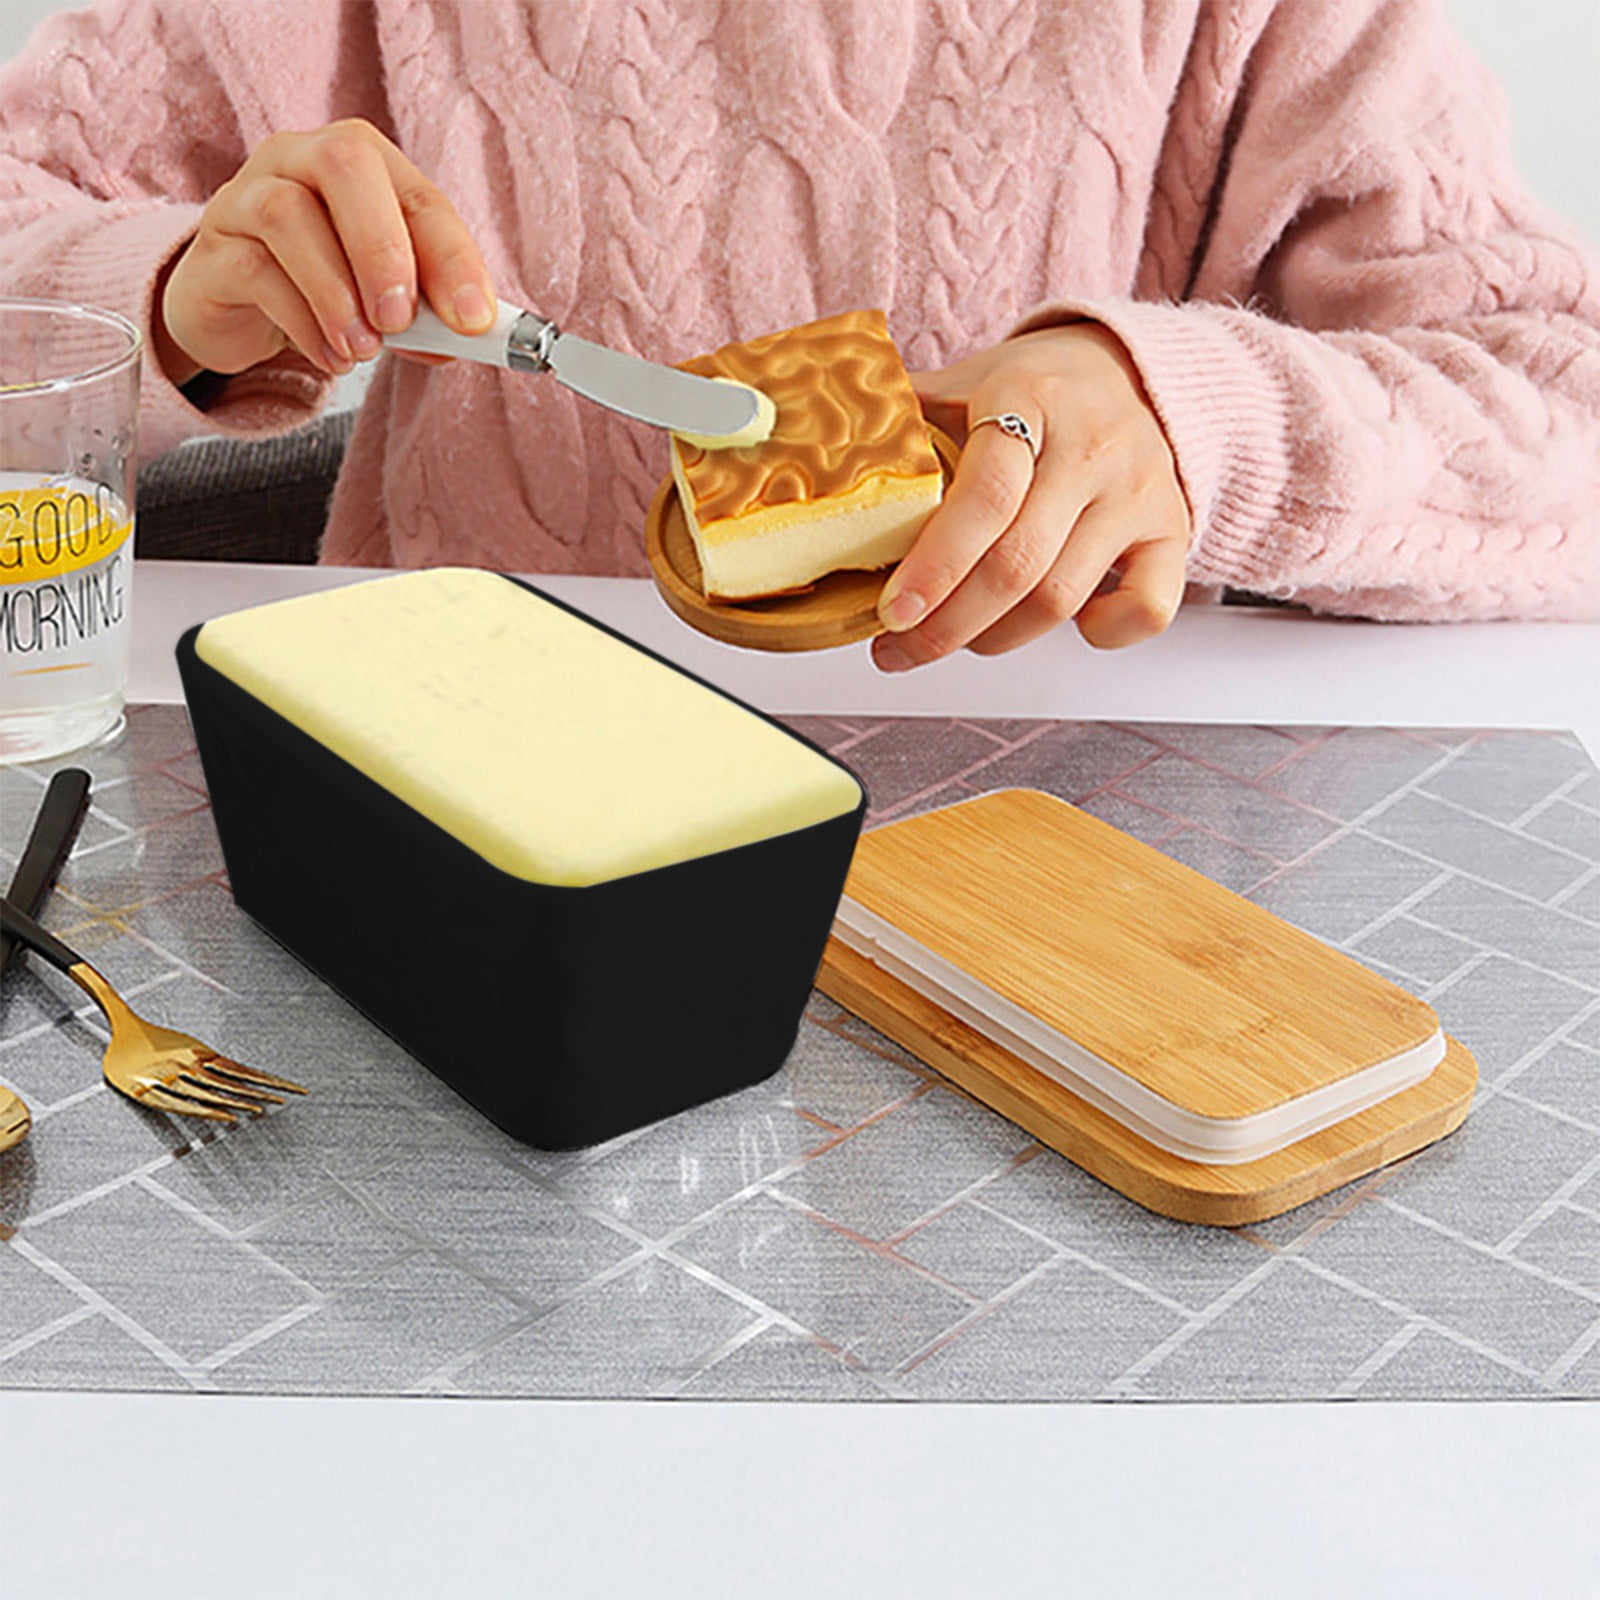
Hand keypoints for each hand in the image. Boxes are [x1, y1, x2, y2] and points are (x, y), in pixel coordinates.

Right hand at [156, 119, 495, 385]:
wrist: (239, 306)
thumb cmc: (328, 287)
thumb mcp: (387, 298)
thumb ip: (429, 312)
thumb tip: (468, 333)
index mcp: (363, 163)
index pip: (419, 197)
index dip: (452, 258)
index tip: (473, 320)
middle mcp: (300, 158)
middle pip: (345, 165)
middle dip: (382, 248)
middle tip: (399, 320)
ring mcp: (247, 195)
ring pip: (287, 216)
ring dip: (336, 293)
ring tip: (363, 350)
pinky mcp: (214, 248)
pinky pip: (255, 270)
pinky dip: (303, 322)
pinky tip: (330, 357)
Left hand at [872, 322, 1191, 669]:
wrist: (1129, 370)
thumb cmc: (1031, 390)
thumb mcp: (964, 383)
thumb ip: (899, 420)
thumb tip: (810, 457)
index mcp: (1030, 398)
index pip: (985, 498)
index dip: (934, 566)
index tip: (890, 613)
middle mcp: (1094, 446)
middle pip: (1018, 565)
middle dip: (947, 625)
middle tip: (898, 648)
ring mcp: (1140, 492)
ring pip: (1062, 598)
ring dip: (994, 638)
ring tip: (952, 637)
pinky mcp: (1174, 531)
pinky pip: (1149, 608)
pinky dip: (1101, 634)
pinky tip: (1059, 625)